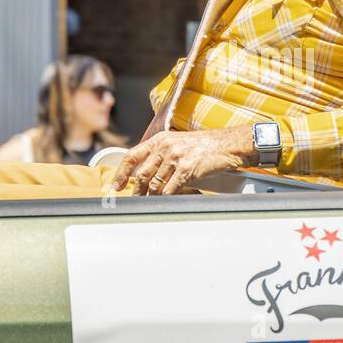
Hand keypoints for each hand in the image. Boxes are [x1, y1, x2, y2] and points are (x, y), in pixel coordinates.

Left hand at [109, 125, 257, 195]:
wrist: (226, 144)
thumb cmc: (204, 146)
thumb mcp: (178, 143)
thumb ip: (161, 154)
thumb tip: (145, 173)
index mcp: (160, 139)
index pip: (132, 156)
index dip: (121, 173)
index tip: (116, 186)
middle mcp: (166, 146)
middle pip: (143, 174)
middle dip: (137, 191)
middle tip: (136, 200)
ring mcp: (176, 157)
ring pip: (156, 184)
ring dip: (152, 197)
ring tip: (151, 203)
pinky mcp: (188, 168)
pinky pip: (171, 189)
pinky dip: (167, 198)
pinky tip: (167, 201)